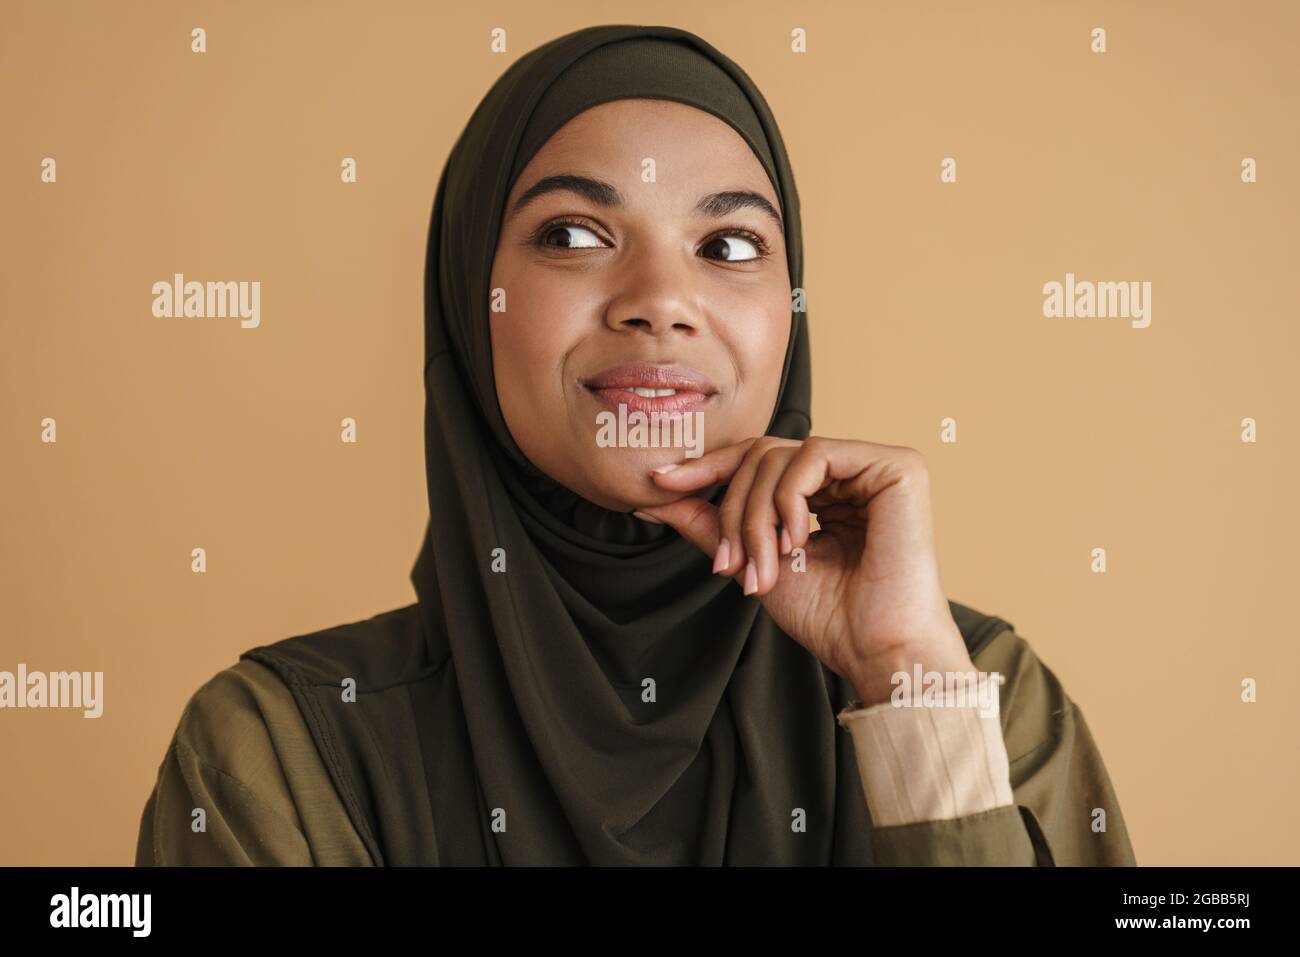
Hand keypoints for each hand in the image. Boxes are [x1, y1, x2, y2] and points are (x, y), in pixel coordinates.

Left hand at [634, 436, 974, 706]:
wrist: (876, 652)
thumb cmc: (829, 618)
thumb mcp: (753, 561)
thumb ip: (710, 524)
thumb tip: (650, 498)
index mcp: (828, 490)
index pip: (758, 459)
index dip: (707, 468)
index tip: (659, 483)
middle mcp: (853, 471)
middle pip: (762, 456)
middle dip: (733, 510)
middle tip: (728, 564)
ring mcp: (876, 465)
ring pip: (780, 456)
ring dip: (755, 516)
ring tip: (763, 567)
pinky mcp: (897, 467)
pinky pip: (814, 456)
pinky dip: (788, 500)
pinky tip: (797, 542)